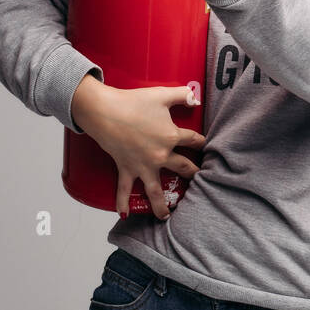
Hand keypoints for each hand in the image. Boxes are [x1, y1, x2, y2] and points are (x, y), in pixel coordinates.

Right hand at [74, 80, 205, 219]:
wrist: (105, 111)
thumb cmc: (134, 101)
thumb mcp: (162, 94)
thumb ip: (182, 94)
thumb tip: (195, 98)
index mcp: (171, 136)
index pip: (194, 140)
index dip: (201, 141)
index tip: (204, 144)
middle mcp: (160, 155)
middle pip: (183, 167)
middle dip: (193, 173)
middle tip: (201, 180)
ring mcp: (143, 165)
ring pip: (156, 190)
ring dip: (162, 205)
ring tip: (167, 215)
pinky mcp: (125, 168)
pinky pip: (124, 190)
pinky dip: (122, 203)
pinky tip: (125, 215)